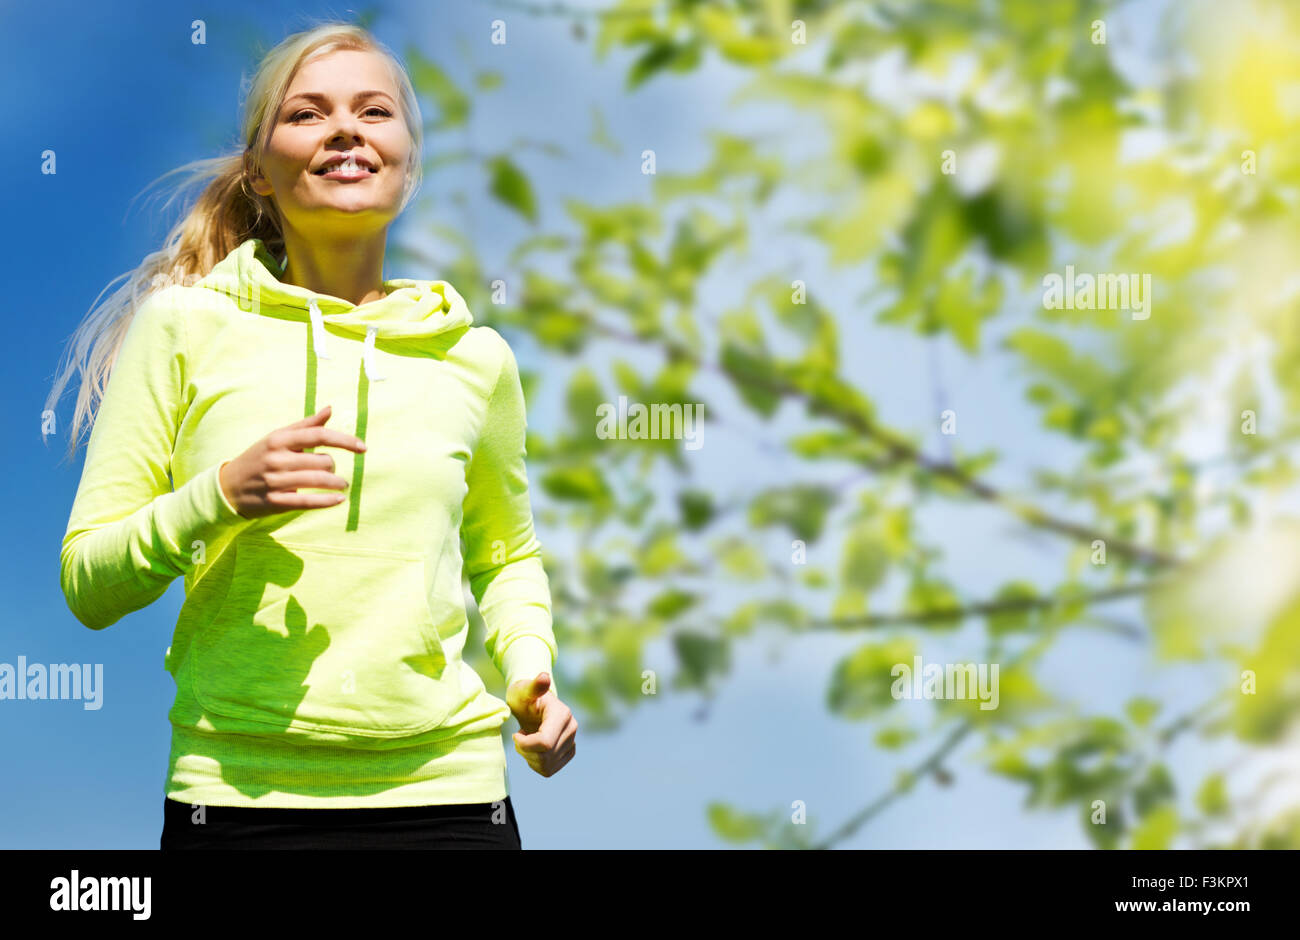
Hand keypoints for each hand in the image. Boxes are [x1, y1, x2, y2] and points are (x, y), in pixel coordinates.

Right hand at [218, 405, 366, 518]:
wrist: (228, 487)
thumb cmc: (260, 458)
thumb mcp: (278, 438)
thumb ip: (306, 426)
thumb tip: (330, 409)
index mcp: (279, 439)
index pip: (319, 435)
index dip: (345, 441)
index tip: (363, 448)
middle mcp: (277, 458)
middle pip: (323, 460)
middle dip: (333, 466)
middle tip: (331, 470)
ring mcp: (275, 481)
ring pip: (318, 480)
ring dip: (336, 483)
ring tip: (342, 484)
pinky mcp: (275, 501)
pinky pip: (308, 501)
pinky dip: (327, 500)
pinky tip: (339, 499)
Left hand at [506, 672, 576, 777]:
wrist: (532, 704)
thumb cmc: (523, 696)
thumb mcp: (523, 690)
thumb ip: (533, 686)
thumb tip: (544, 677)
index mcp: (562, 714)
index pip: (544, 743)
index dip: (525, 744)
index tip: (516, 734)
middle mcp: (572, 728)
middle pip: (545, 756)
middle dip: (525, 750)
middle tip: (519, 736)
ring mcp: (572, 741)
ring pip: (547, 765)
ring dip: (530, 758)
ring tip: (526, 741)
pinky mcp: (569, 752)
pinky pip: (549, 770)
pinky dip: (536, 764)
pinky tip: (532, 749)